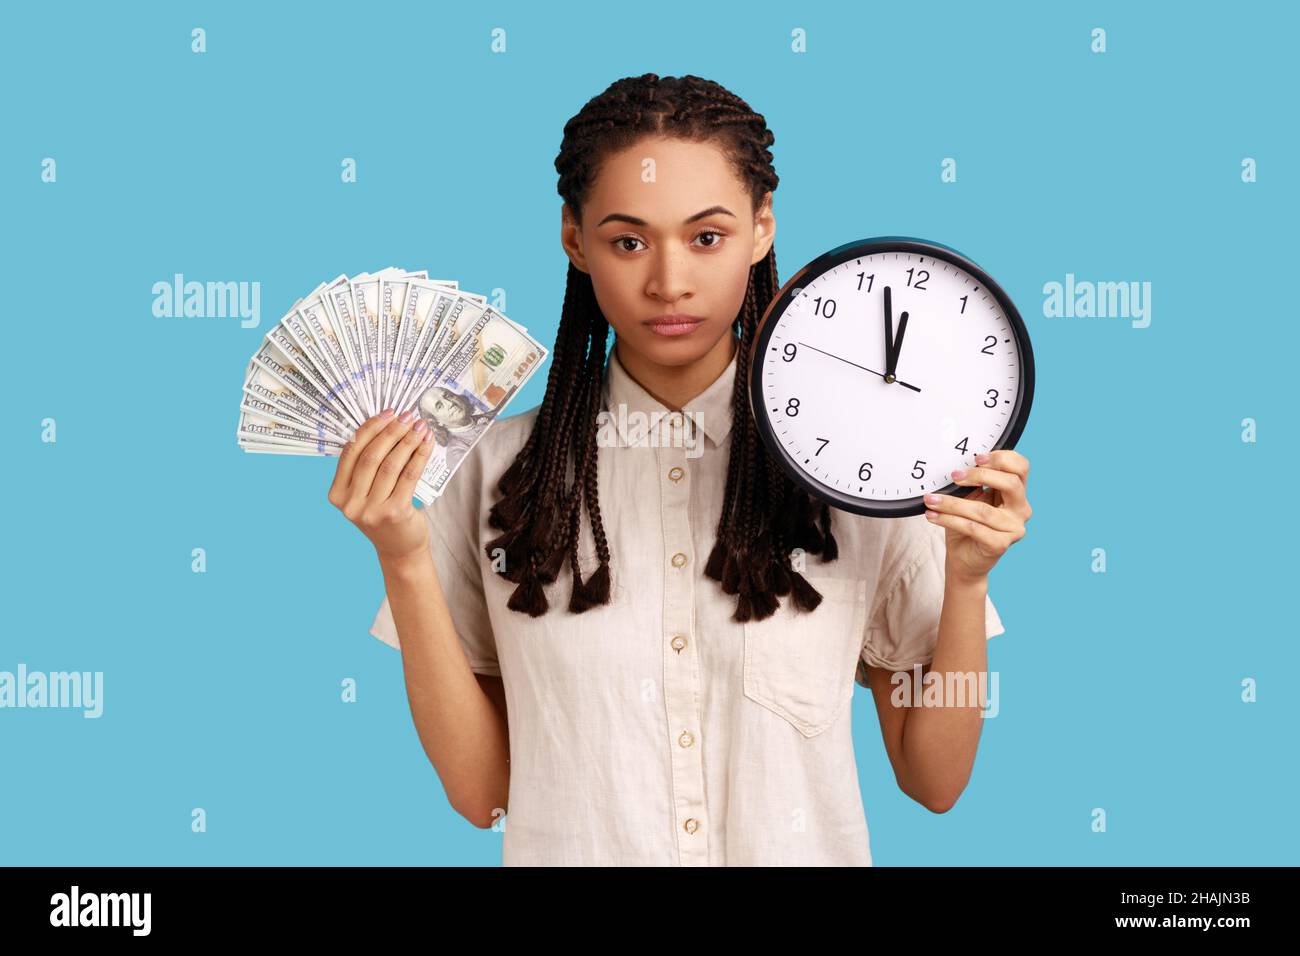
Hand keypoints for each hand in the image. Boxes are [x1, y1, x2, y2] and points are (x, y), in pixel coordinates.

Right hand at [327, 408, 435, 563]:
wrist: (399, 550)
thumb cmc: (383, 515)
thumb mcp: (365, 494)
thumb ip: (366, 468)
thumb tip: (386, 426)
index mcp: (337, 495)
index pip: (351, 452)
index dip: (369, 429)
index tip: (386, 414)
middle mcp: (350, 504)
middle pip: (371, 456)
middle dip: (391, 432)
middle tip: (406, 417)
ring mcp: (371, 510)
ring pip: (391, 464)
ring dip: (407, 441)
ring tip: (419, 427)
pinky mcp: (395, 512)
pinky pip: (409, 476)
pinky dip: (419, 456)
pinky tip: (426, 444)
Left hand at [922, 449, 1031, 583]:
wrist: (964, 559)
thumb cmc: (967, 525)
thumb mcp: (970, 498)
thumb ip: (973, 483)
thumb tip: (958, 468)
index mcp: (1016, 493)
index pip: (1021, 467)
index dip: (1002, 459)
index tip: (976, 458)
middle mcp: (1021, 509)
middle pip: (1011, 483)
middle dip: (979, 476)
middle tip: (954, 476)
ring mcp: (1014, 528)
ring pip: (983, 510)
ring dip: (952, 503)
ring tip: (931, 500)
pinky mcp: (1001, 544)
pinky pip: (973, 528)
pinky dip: (949, 520)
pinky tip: (933, 515)